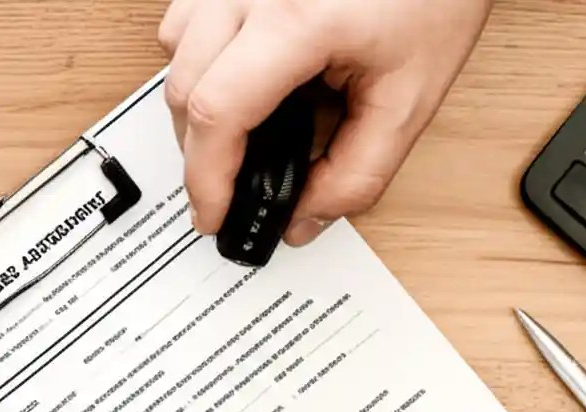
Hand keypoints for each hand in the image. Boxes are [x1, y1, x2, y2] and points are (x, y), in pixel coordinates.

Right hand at [158, 0, 493, 245]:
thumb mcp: (409, 100)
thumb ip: (357, 173)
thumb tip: (305, 218)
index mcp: (298, 18)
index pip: (218, 112)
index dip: (208, 179)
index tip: (215, 215)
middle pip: (185, 89)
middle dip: (202, 155)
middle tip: (231, 193)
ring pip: (176, 54)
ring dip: (195, 108)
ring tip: (241, 140)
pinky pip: (186, 21)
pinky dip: (198, 63)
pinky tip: (240, 83)